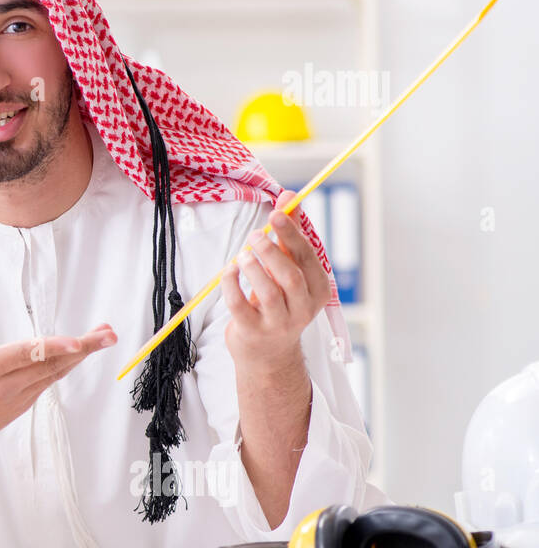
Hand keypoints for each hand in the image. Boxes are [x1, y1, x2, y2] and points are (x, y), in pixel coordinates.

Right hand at [0, 285, 116, 458]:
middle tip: (108, 333)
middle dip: (83, 348)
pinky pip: (45, 384)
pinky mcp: (17, 408)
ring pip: (53, 375)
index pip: (24, 355)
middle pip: (49, 364)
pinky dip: (63, 368)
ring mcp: (13, 400)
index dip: (53, 347)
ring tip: (102, 336)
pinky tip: (78, 354)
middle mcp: (2, 387)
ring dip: (79, 357)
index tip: (78, 342)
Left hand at [221, 189, 330, 368]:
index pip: (308, 257)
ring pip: (267, 291)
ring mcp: (278, 323)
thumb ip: (289, 234)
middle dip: (271, 250)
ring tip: (242, 254)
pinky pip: (239, 305)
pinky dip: (231, 284)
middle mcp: (303, 308)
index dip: (291, 234)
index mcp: (318, 289)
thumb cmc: (279, 301)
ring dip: (252, 267)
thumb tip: (290, 195)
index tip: (276, 213)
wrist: (268, 353)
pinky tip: (228, 269)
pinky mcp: (252, 331)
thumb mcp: (288, 268)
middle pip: (290, 275)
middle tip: (254, 235)